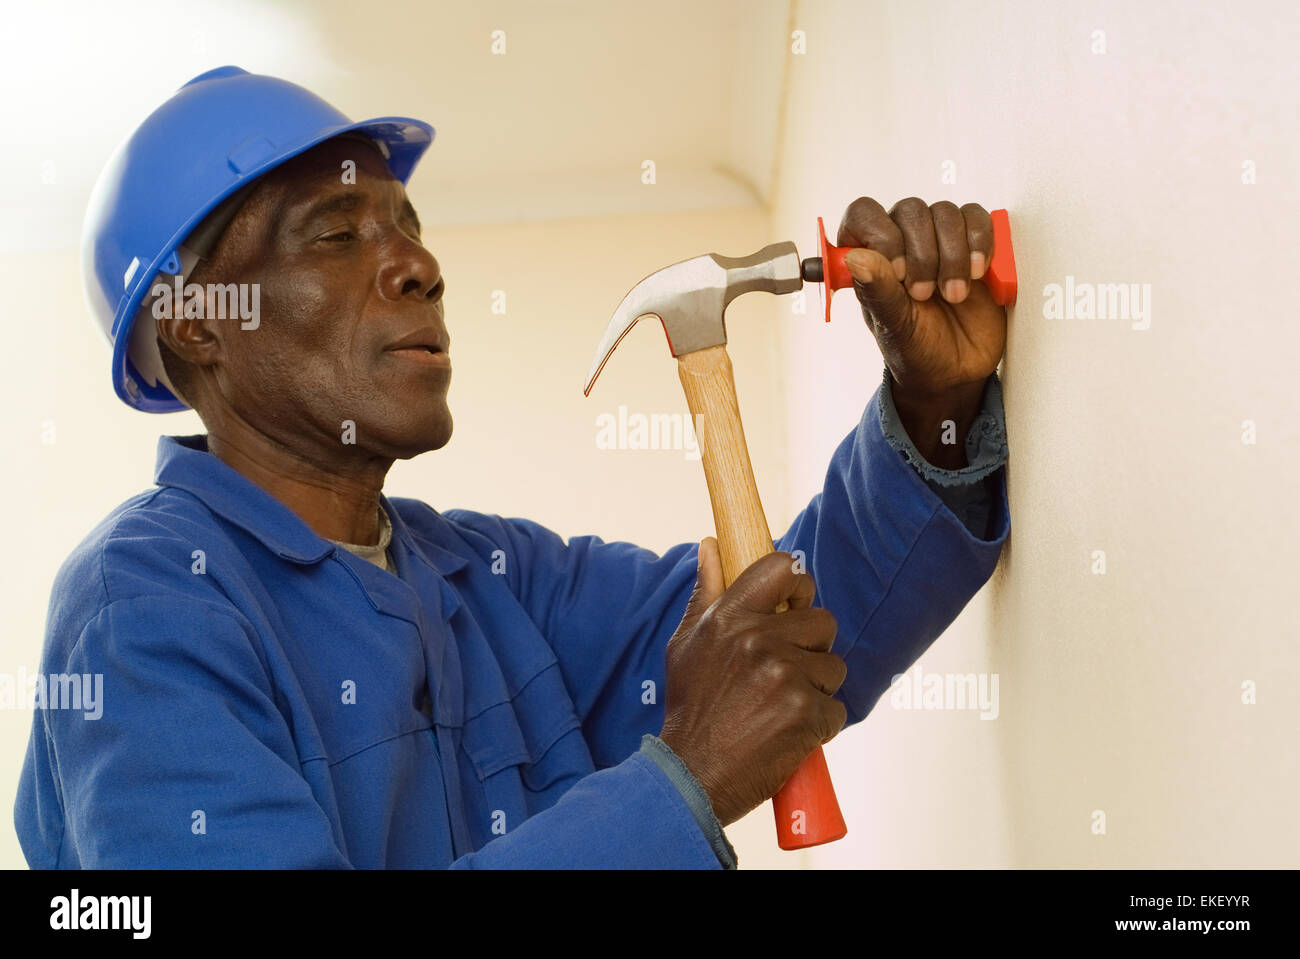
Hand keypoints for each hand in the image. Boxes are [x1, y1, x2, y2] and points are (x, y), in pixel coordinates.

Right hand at [658, 538, 847, 826]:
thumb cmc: (691, 708)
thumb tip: (712, 545)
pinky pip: (836, 708)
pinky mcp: (806, 713)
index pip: (785, 568)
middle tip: (782, 675)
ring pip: (834, 667)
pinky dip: (819, 724)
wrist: (692, 775)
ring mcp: (785, 676)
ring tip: (780, 707)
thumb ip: (706, 593)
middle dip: (812, 648)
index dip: (799, 586)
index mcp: (729, 617)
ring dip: (817, 688)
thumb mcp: (686, 644)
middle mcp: (758, 640)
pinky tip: (788, 731)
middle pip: (823, 621)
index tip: (794, 606)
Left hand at [838, 197, 1007, 466]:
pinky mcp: (973, 243)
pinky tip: (977, 273)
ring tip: (954, 295)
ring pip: (945, 212)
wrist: (956, 369)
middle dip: (924, 254)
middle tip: (925, 295)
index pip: (864, 214)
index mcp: (871, 257)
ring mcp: (938, 239)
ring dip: (953, 254)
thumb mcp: (894, 326)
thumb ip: (877, 291)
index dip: (881, 234)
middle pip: (910, 211)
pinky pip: (977, 218)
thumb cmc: (915, 348)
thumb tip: (856, 258)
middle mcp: (902, 241)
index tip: (897, 272)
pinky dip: (981, 242)